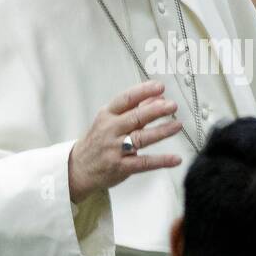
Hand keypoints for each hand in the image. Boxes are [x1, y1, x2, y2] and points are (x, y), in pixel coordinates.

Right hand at [68, 80, 183, 203]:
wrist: (78, 168)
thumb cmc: (98, 141)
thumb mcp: (110, 120)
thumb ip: (135, 108)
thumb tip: (158, 97)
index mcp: (107, 115)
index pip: (126, 99)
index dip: (143, 91)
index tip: (159, 86)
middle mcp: (110, 130)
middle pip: (135, 117)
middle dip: (155, 110)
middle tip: (172, 105)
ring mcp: (115, 149)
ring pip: (141, 138)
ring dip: (161, 131)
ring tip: (177, 126)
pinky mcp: (121, 167)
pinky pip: (144, 163)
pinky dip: (161, 161)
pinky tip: (175, 158)